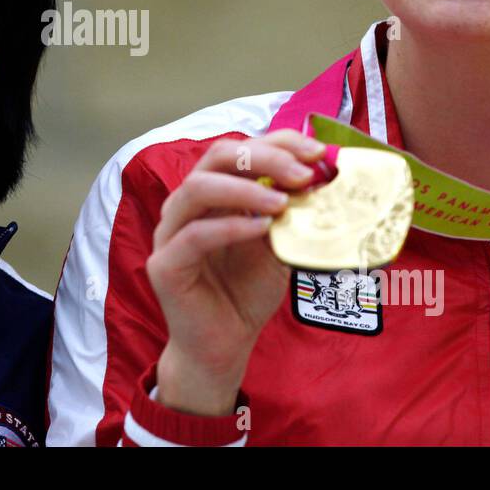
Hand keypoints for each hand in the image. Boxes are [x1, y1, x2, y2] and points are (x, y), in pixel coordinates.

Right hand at [147, 129, 326, 415]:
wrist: (224, 346)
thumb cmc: (246, 291)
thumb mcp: (279, 244)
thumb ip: (291, 214)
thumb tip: (324, 181)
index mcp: (214, 193)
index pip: (241, 149)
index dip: (279, 143)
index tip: (319, 154)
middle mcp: (187, 204)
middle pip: (216, 157)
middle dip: (264, 158)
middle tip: (303, 173)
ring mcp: (170, 232)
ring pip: (198, 188)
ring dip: (245, 189)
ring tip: (283, 202)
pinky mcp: (164, 264)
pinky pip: (194, 235)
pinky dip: (231, 227)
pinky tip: (262, 229)